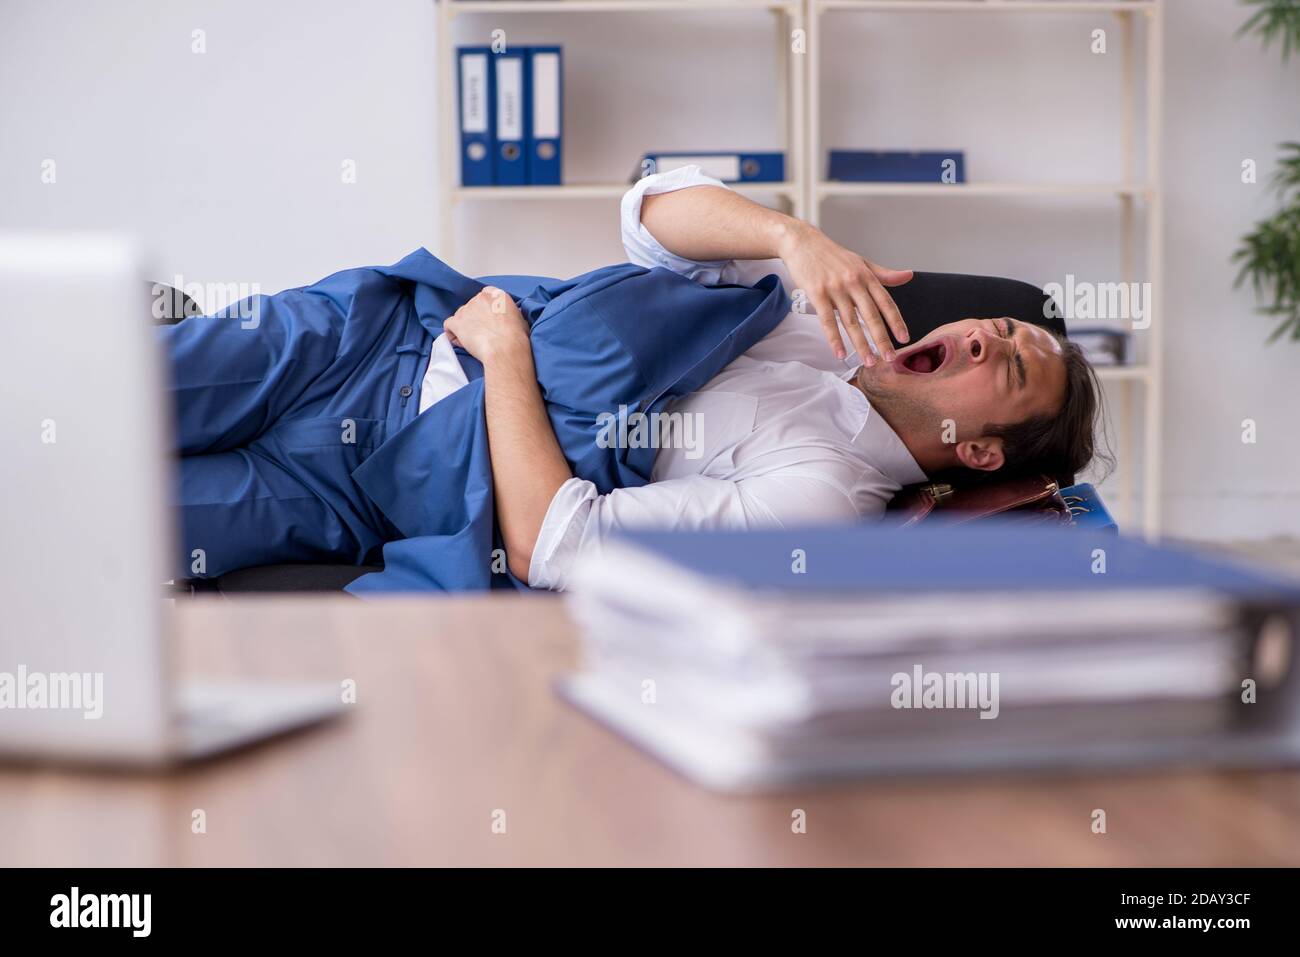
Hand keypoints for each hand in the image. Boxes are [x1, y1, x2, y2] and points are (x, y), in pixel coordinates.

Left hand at [444, 287, 530, 365]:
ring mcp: (467, 309)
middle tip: (482, 333)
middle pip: (472, 305)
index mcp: (497, 295)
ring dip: (464, 327)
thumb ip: (509, 314)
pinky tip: (461, 342)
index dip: (485, 308)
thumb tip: (508, 319)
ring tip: (474, 342)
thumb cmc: (515, 338)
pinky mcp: (457, 322)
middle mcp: (480, 298)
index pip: (485, 295)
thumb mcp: (520, 319)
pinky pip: (448, 325)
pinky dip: (453, 334)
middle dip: (474, 318)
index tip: (488, 319)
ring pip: (460, 316)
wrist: (505, 349)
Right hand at [776, 222, 912, 364]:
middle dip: (881, 339)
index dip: (896, 321)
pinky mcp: (817, 294)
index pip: (886, 302)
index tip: (904, 339)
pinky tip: (839, 353)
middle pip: (871, 316)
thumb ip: (883, 274)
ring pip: (850, 322)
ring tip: (868, 361)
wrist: (803, 243)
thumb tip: (909, 275)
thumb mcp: (861, 262)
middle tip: (889, 358)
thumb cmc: (832, 255)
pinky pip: (827, 321)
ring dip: (860, 344)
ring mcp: (835, 289)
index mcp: (866, 276)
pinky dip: (834, 339)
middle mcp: (853, 283)